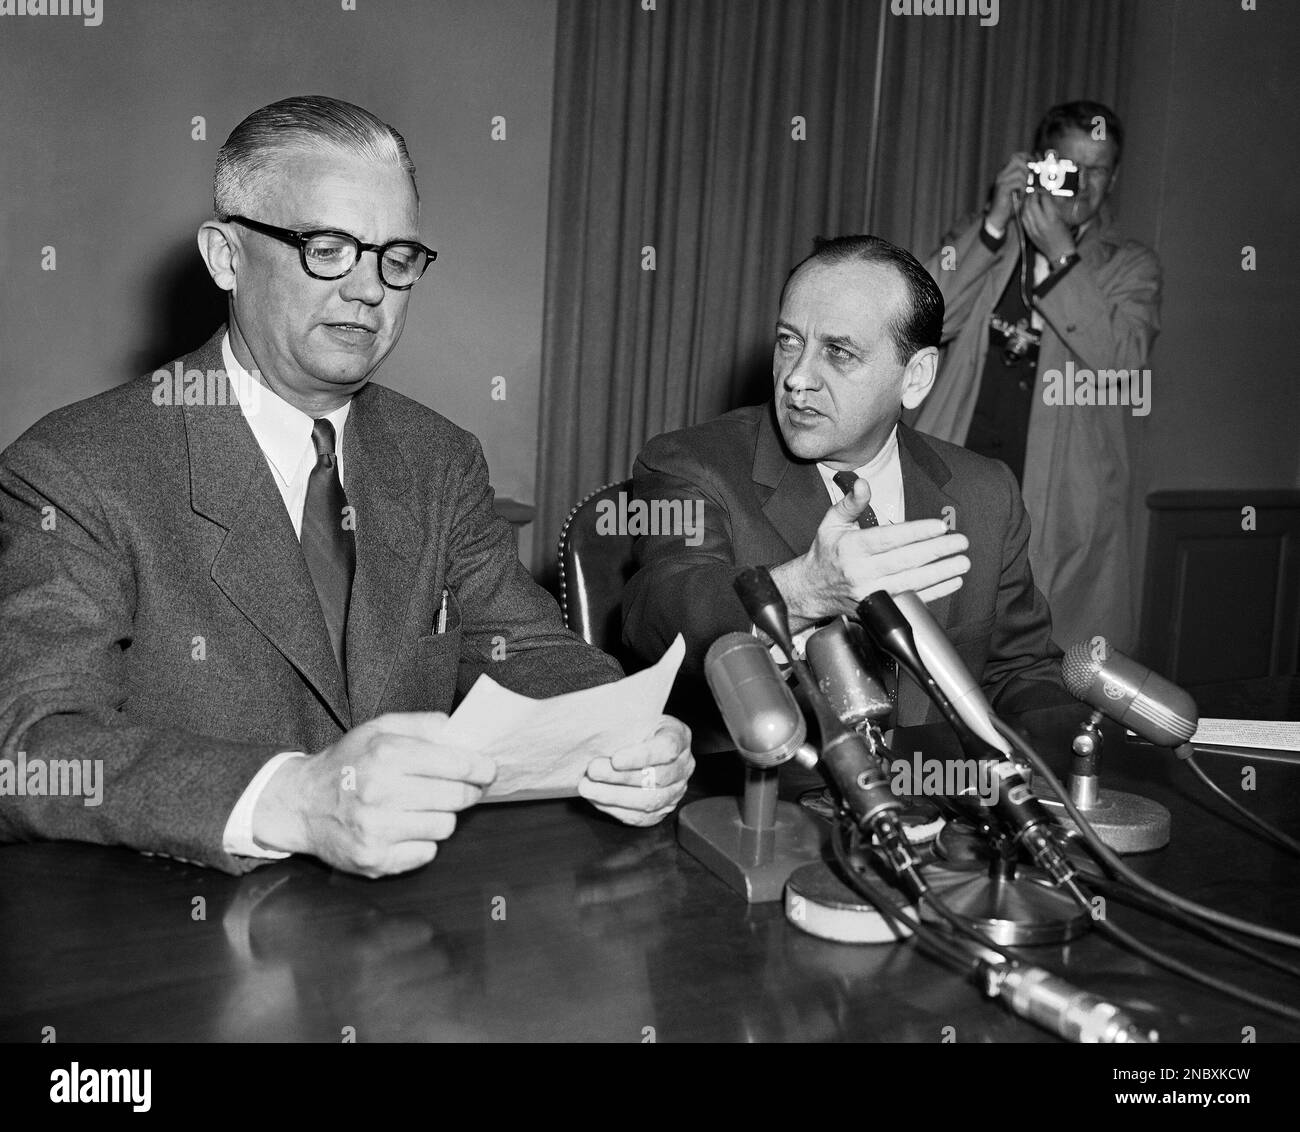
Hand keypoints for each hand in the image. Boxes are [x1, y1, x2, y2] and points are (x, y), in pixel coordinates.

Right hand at [251, 712, 496, 877]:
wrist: (301, 803)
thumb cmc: (348, 762)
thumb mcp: (379, 728)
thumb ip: (423, 724)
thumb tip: (462, 731)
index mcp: (386, 754)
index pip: (457, 764)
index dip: (481, 768)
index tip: (488, 770)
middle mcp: (380, 792)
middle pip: (456, 797)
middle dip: (468, 792)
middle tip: (465, 788)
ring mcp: (376, 829)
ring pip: (445, 827)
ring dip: (442, 816)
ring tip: (422, 807)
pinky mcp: (374, 858)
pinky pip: (426, 853)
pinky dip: (423, 842)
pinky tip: (405, 828)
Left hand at [579, 715, 693, 826]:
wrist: (644, 742)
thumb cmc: (637, 728)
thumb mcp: (636, 716)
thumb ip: (624, 723)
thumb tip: (597, 731)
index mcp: (679, 736)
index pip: (666, 748)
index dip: (641, 756)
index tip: (615, 759)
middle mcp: (684, 765)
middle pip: (657, 777)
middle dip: (620, 777)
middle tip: (592, 771)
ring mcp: (676, 791)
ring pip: (649, 801)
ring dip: (614, 796)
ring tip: (588, 788)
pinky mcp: (663, 810)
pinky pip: (641, 817)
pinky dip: (616, 809)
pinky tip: (597, 799)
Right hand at [771, 478, 969, 628]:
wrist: (810, 591)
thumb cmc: (825, 554)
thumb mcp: (831, 523)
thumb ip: (850, 503)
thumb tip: (864, 483)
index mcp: (851, 548)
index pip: (889, 538)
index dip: (916, 532)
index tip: (939, 527)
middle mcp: (861, 572)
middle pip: (905, 561)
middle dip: (936, 551)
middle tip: (960, 542)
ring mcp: (870, 593)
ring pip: (912, 582)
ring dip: (941, 573)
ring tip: (962, 562)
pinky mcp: (878, 608)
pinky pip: (911, 600)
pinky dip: (935, 593)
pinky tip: (951, 582)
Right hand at [986, 152, 1030, 231]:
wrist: (998, 217)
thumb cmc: (1009, 204)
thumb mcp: (1019, 188)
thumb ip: (1025, 178)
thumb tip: (1036, 169)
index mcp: (1005, 172)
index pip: (1017, 156)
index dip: (1028, 157)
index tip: (1035, 164)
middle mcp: (1002, 174)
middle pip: (1018, 160)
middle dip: (1027, 168)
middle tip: (1030, 179)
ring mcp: (1001, 180)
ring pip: (1020, 172)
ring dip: (1026, 181)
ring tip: (1023, 191)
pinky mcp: (1002, 188)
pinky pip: (1018, 182)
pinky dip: (1022, 189)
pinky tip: (1020, 195)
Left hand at [1019, 187, 1076, 262]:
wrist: (1060, 254)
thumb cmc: (1065, 238)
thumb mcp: (1064, 220)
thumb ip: (1055, 208)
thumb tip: (1048, 198)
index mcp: (1053, 218)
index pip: (1045, 199)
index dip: (1044, 192)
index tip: (1045, 189)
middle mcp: (1041, 223)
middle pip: (1032, 203)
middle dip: (1033, 194)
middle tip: (1036, 191)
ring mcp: (1034, 229)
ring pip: (1025, 211)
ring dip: (1027, 202)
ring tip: (1030, 197)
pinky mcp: (1030, 234)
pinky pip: (1023, 220)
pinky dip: (1023, 211)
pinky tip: (1026, 208)